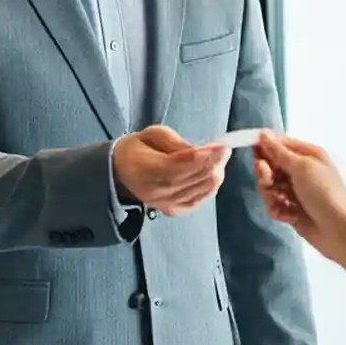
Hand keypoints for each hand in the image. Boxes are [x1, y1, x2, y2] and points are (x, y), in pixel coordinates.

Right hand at [114, 125, 231, 216]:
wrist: (120, 174)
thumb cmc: (136, 149)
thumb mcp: (151, 134)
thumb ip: (175, 142)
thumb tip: (200, 151)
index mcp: (144, 168)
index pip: (178, 166)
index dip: (203, 157)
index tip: (221, 147)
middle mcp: (154, 190)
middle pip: (191, 179)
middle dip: (213, 164)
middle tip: (225, 150)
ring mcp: (164, 204)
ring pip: (197, 192)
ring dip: (213, 175)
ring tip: (220, 160)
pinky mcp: (171, 210)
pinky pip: (196, 201)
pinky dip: (209, 189)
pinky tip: (214, 176)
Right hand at [254, 132, 345, 297]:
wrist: (340, 232)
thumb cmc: (324, 193)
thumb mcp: (301, 168)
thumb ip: (279, 152)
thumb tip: (263, 133)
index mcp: (307, 155)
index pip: (279, 144)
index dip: (264, 148)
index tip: (253, 155)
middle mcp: (301, 171)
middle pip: (270, 166)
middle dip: (266, 175)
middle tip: (269, 182)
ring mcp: (296, 191)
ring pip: (269, 187)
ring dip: (271, 195)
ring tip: (282, 202)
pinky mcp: (292, 210)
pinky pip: (274, 205)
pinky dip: (278, 210)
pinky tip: (288, 216)